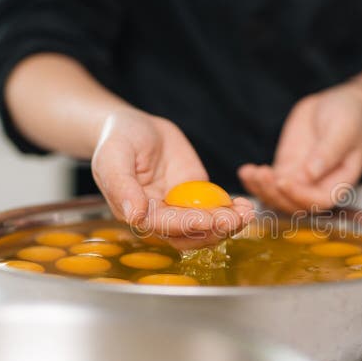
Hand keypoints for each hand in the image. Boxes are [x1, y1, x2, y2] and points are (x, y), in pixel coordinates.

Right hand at [91, 109, 252, 238]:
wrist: (135, 126)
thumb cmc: (118, 140)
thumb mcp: (113, 156)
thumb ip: (120, 185)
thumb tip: (134, 215)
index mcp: (137, 212)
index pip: (163, 226)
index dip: (188, 224)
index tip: (210, 220)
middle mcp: (159, 217)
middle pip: (188, 234)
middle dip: (214, 229)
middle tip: (236, 218)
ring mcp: (180, 208)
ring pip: (206, 228)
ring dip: (228, 225)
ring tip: (247, 213)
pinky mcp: (197, 197)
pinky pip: (216, 210)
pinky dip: (232, 211)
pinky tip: (245, 205)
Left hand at [239, 83, 361, 212]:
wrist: (334, 104)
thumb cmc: (346, 116)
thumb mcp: (342, 130)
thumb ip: (328, 152)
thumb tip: (310, 174)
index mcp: (339, 182)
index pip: (319, 201)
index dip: (300, 196)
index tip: (283, 180)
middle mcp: (319, 186)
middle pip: (295, 204)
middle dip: (275, 193)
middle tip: (262, 174)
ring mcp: (300, 180)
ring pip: (277, 197)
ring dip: (262, 189)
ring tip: (251, 172)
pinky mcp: (285, 170)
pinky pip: (268, 183)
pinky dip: (254, 181)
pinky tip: (245, 171)